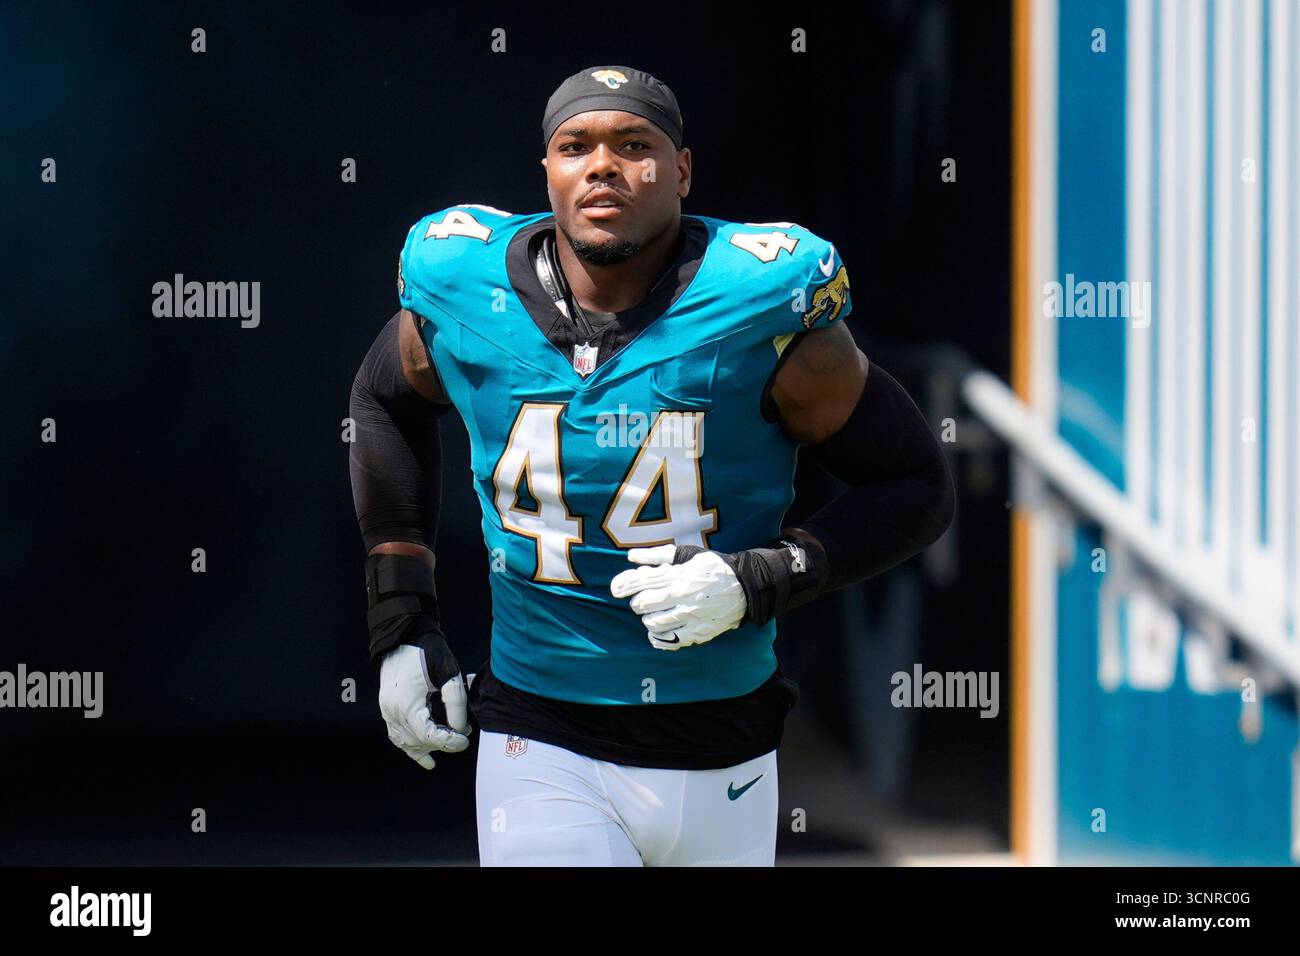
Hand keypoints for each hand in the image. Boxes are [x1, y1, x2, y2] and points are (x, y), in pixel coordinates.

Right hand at [378, 630, 471, 769]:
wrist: (404, 636)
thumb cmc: (428, 651)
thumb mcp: (449, 673)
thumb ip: (455, 703)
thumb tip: (459, 729)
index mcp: (407, 704)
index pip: (429, 735)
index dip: (449, 742)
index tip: (465, 739)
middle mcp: (393, 711)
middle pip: (419, 741)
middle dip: (442, 743)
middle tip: (462, 735)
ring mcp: (387, 711)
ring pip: (406, 742)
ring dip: (427, 747)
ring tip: (446, 748)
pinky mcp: (387, 708)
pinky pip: (397, 736)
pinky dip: (410, 748)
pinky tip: (425, 759)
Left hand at [609, 543, 747, 650]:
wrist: (745, 588)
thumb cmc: (714, 568)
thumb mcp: (689, 555)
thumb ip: (659, 556)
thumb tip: (632, 556)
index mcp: (681, 575)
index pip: (646, 581)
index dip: (626, 585)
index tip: (615, 589)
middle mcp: (685, 597)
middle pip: (646, 604)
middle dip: (638, 603)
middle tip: (642, 602)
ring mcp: (692, 617)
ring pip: (656, 624)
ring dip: (648, 621)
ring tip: (652, 616)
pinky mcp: (699, 632)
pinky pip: (671, 642)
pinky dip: (659, 640)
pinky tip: (656, 634)